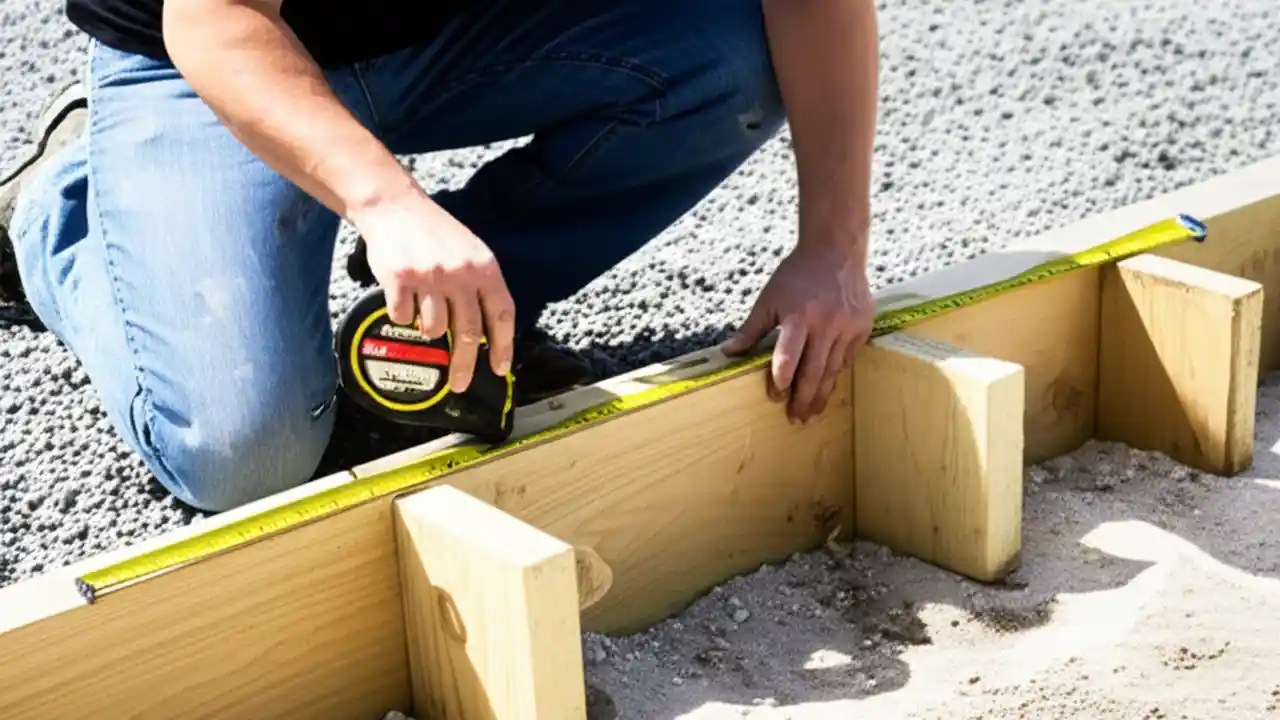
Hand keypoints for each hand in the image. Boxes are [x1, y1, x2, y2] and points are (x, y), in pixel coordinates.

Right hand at [350, 190, 515, 393]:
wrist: (395, 207)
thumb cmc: (435, 232)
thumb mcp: (471, 252)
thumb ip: (481, 287)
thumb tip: (488, 333)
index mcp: (485, 267)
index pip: (501, 315)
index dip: (503, 346)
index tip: (499, 369)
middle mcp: (460, 273)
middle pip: (468, 333)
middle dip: (464, 365)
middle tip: (459, 384)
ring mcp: (430, 277)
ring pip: (433, 328)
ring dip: (428, 328)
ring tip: (423, 309)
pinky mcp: (400, 280)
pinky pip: (403, 316)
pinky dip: (402, 313)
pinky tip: (403, 295)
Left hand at [722, 243, 873, 422]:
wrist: (835, 251)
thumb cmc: (796, 275)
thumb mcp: (768, 299)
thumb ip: (751, 329)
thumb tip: (728, 353)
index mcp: (800, 316)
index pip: (789, 356)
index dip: (781, 378)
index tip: (775, 395)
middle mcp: (827, 323)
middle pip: (814, 371)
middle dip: (803, 398)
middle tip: (795, 419)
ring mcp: (848, 327)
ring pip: (833, 370)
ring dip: (821, 394)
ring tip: (811, 413)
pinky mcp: (862, 328)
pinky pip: (847, 359)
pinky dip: (835, 375)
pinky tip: (826, 389)